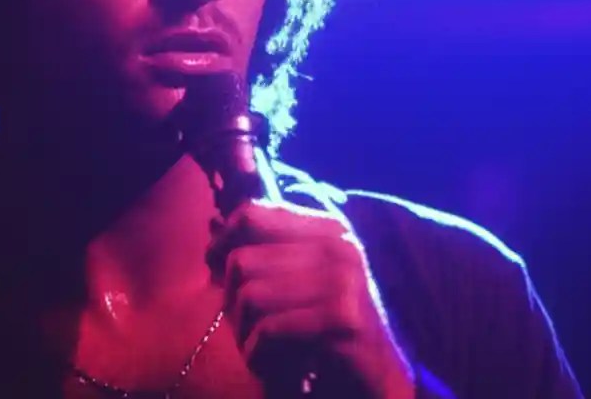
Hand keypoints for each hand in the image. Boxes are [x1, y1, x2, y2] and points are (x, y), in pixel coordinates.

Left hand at [207, 199, 415, 398]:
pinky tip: (272, 365)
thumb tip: (212, 227)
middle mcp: (339, 247)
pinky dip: (259, 354)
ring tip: (260, 349)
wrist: (378, 377)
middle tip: (246, 329)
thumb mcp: (297, 282)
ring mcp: (344, 281)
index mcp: (327, 230)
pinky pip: (270, 330)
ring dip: (244, 334)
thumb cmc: (325, 331)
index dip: (222, 242)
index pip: (253, 215)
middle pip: (243, 261)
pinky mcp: (342, 319)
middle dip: (232, 303)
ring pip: (251, 296)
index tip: (213, 269)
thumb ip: (264, 252)